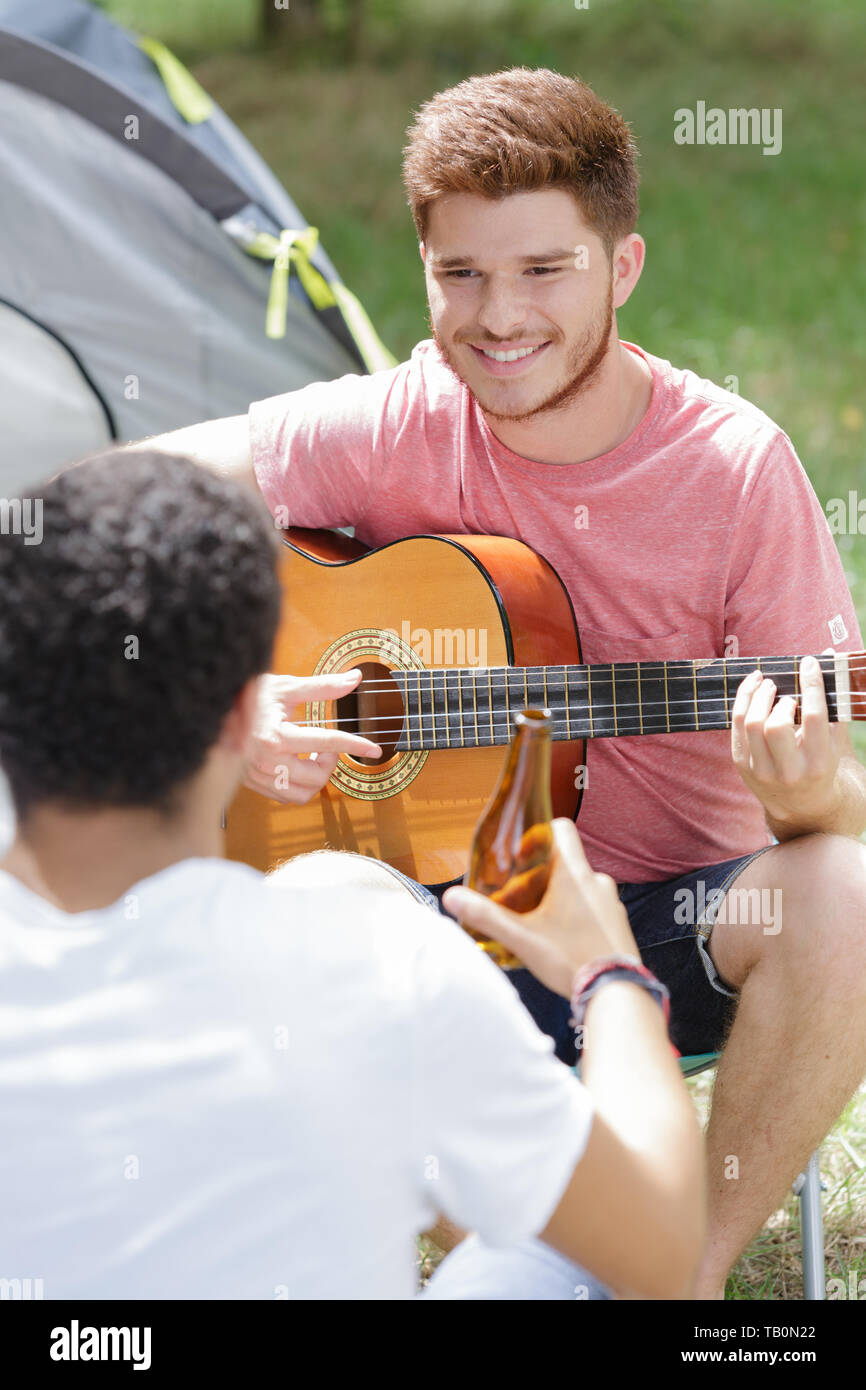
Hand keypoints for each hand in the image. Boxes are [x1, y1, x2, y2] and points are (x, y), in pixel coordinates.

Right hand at [243, 670, 381, 804]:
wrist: (212, 708)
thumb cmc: (249, 695)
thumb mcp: (286, 687)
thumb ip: (323, 686)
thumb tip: (356, 678)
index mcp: (276, 736)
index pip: (327, 743)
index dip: (354, 745)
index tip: (375, 749)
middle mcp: (266, 760)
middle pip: (316, 777)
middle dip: (330, 763)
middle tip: (328, 748)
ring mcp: (257, 775)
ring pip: (302, 794)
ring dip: (316, 779)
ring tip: (313, 757)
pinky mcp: (252, 783)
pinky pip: (284, 796)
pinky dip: (299, 785)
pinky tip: (297, 765)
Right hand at [442, 819, 638, 997]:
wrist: (615, 992)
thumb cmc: (570, 960)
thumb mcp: (522, 938)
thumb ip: (486, 917)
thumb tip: (453, 897)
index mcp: (574, 875)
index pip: (561, 829)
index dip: (539, 833)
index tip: (520, 854)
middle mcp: (597, 881)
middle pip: (566, 862)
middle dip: (542, 875)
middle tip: (521, 895)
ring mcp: (611, 902)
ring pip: (580, 886)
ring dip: (560, 897)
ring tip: (540, 921)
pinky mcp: (618, 923)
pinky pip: (594, 908)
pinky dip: (578, 915)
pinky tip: (563, 939)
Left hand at [731, 656, 842, 827]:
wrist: (802, 807)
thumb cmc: (821, 764)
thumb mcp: (833, 742)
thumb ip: (833, 704)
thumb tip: (831, 655)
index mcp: (818, 763)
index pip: (815, 718)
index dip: (811, 685)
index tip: (809, 663)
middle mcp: (789, 771)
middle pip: (776, 725)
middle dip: (779, 698)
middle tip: (784, 691)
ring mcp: (762, 771)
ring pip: (751, 724)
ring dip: (758, 696)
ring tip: (768, 686)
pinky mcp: (742, 766)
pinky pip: (735, 727)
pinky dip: (742, 702)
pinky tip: (752, 690)